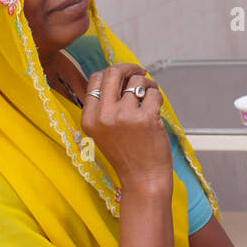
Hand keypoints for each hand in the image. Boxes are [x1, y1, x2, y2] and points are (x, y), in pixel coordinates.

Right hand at [79, 62, 170, 192]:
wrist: (142, 178)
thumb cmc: (127, 154)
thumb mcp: (104, 131)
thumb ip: (105, 107)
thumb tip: (118, 76)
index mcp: (89, 118)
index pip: (95, 80)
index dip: (112, 73)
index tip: (124, 75)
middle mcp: (103, 116)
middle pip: (113, 73)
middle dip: (129, 68)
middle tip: (140, 72)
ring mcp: (125, 116)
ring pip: (137, 80)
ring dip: (147, 83)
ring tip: (150, 95)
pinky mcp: (146, 119)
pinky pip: (153, 93)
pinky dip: (157, 96)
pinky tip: (156, 107)